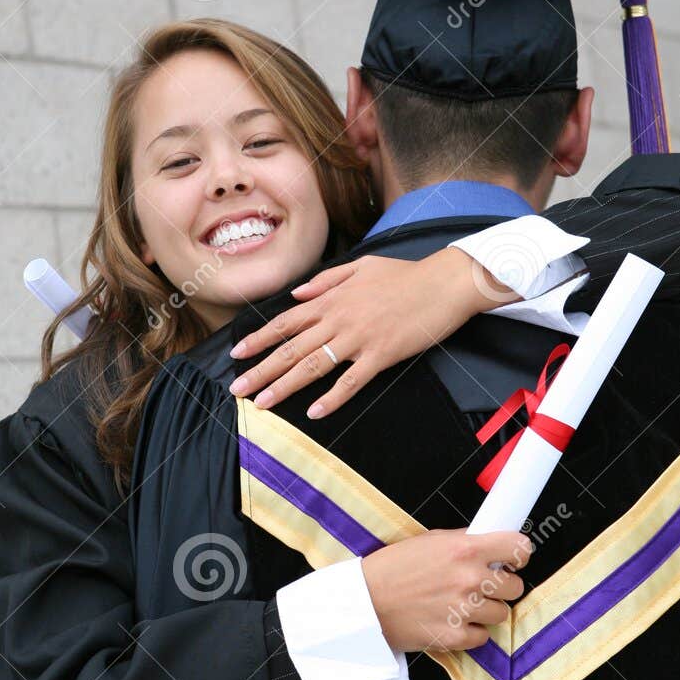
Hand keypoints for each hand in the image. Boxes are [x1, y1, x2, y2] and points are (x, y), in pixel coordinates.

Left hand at [228, 247, 518, 418]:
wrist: (443, 284)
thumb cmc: (404, 275)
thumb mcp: (361, 266)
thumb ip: (326, 280)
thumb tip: (297, 294)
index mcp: (332, 299)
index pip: (286, 321)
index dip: (259, 339)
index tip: (237, 354)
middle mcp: (338, 319)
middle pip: (291, 348)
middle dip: (261, 370)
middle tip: (238, 389)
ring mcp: (359, 338)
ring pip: (313, 366)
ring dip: (285, 386)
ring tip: (262, 404)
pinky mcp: (381, 355)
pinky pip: (351, 381)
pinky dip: (332, 398)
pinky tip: (314, 412)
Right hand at [361, 529, 532, 652]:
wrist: (366, 602)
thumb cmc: (393, 569)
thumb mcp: (430, 541)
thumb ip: (465, 542)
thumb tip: (491, 546)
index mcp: (465, 549)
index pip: (519, 548)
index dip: (518, 554)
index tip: (512, 560)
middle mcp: (470, 579)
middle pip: (515, 586)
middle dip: (501, 586)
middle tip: (481, 585)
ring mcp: (464, 610)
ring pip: (501, 613)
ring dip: (486, 610)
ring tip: (462, 605)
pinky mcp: (455, 638)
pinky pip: (483, 637)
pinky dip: (471, 631)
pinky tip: (453, 622)